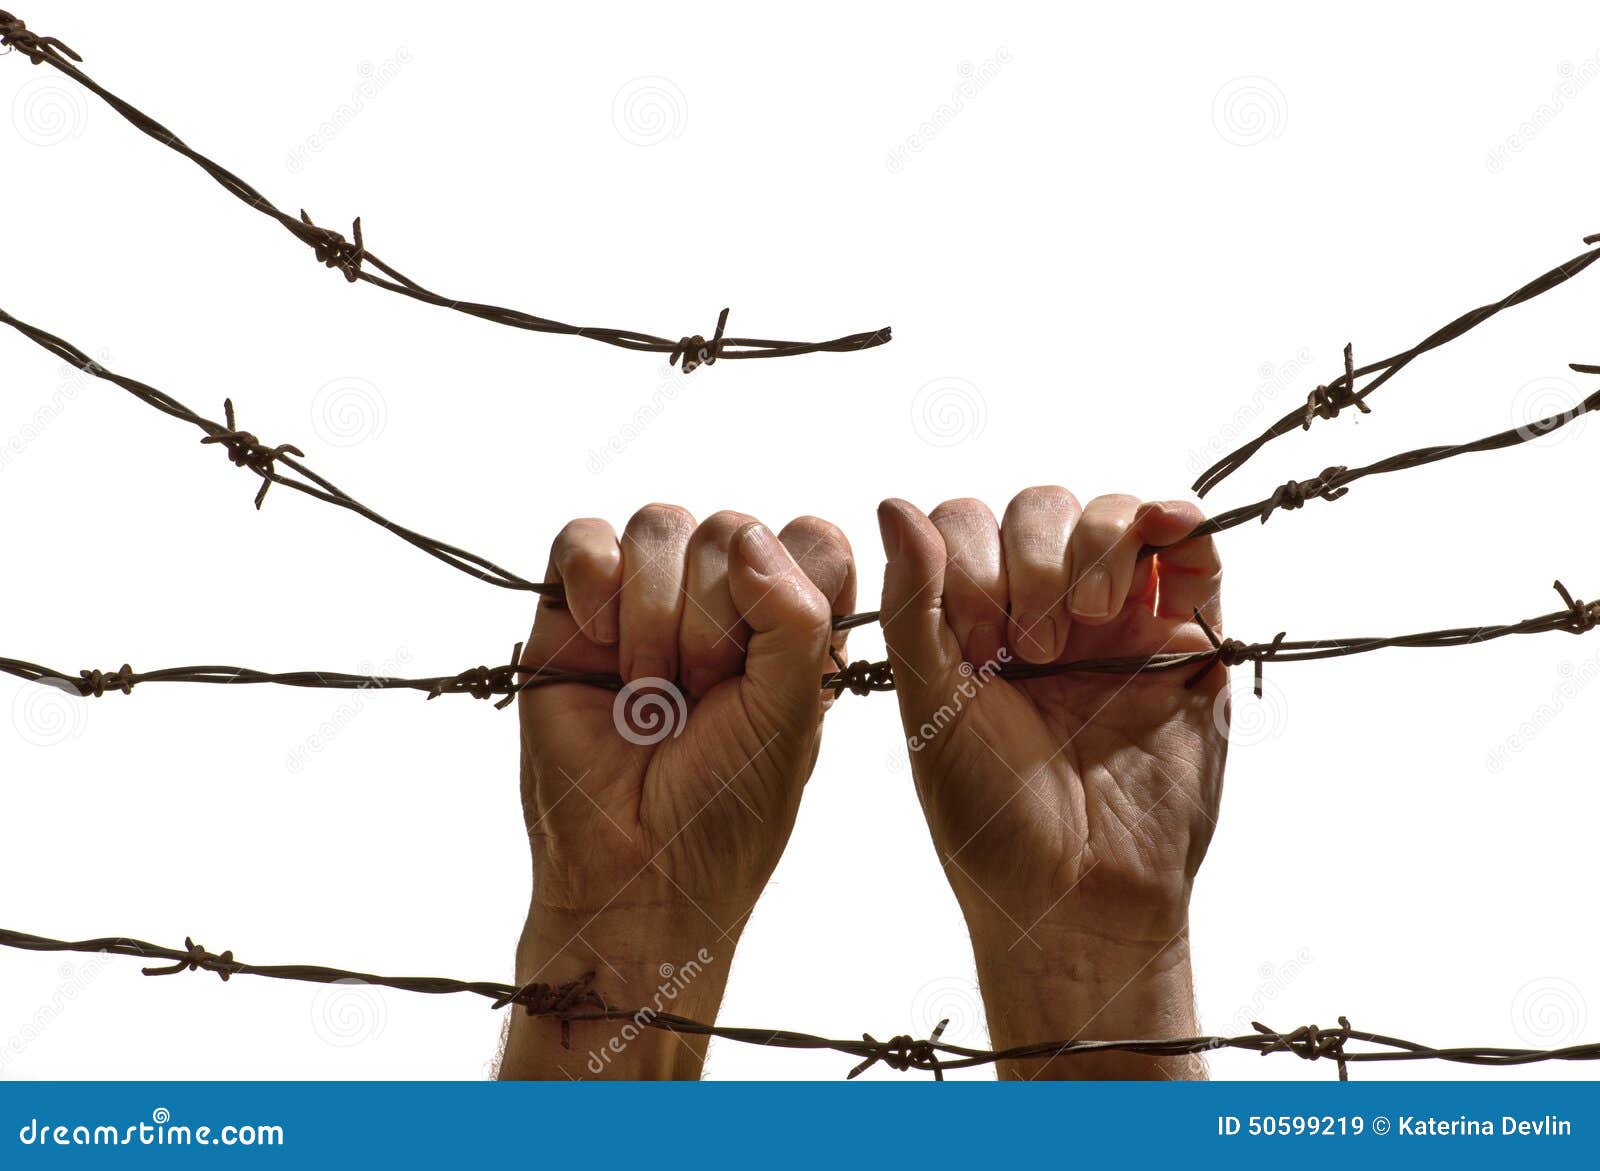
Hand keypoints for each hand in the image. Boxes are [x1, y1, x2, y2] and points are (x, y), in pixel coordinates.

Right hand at [500, 505, 853, 1078]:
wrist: (634, 872)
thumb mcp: (792, 717)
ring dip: (654, 614)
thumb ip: (796, 620)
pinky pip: (582, 539)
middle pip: (731, 529)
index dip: (793, 583)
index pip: (812, 539)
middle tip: (700, 697)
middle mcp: (720, 600)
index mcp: (791, 622)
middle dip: (716, 621)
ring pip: (660, 525)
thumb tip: (747, 539)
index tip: (770, 661)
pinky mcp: (572, 608)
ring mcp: (643, 598)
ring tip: (649, 689)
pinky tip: (599, 647)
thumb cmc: (724, 810)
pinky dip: (593, 582)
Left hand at [876, 490, 1226, 1077]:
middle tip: (1036, 646)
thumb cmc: (990, 815)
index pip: (967, 523)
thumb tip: (890, 502)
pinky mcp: (1187, 639)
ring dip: (1097, 548)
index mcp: (972, 622)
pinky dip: (1182, 524)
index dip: (971, 560)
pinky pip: (1193, 553)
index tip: (978, 639)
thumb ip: (914, 601)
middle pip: (1040, 508)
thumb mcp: (931, 703)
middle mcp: (1044, 609)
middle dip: (1033, 560)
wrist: (1077, 896)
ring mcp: (1119, 621)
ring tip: (1088, 626)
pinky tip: (1165, 528)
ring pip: (1112, 517)